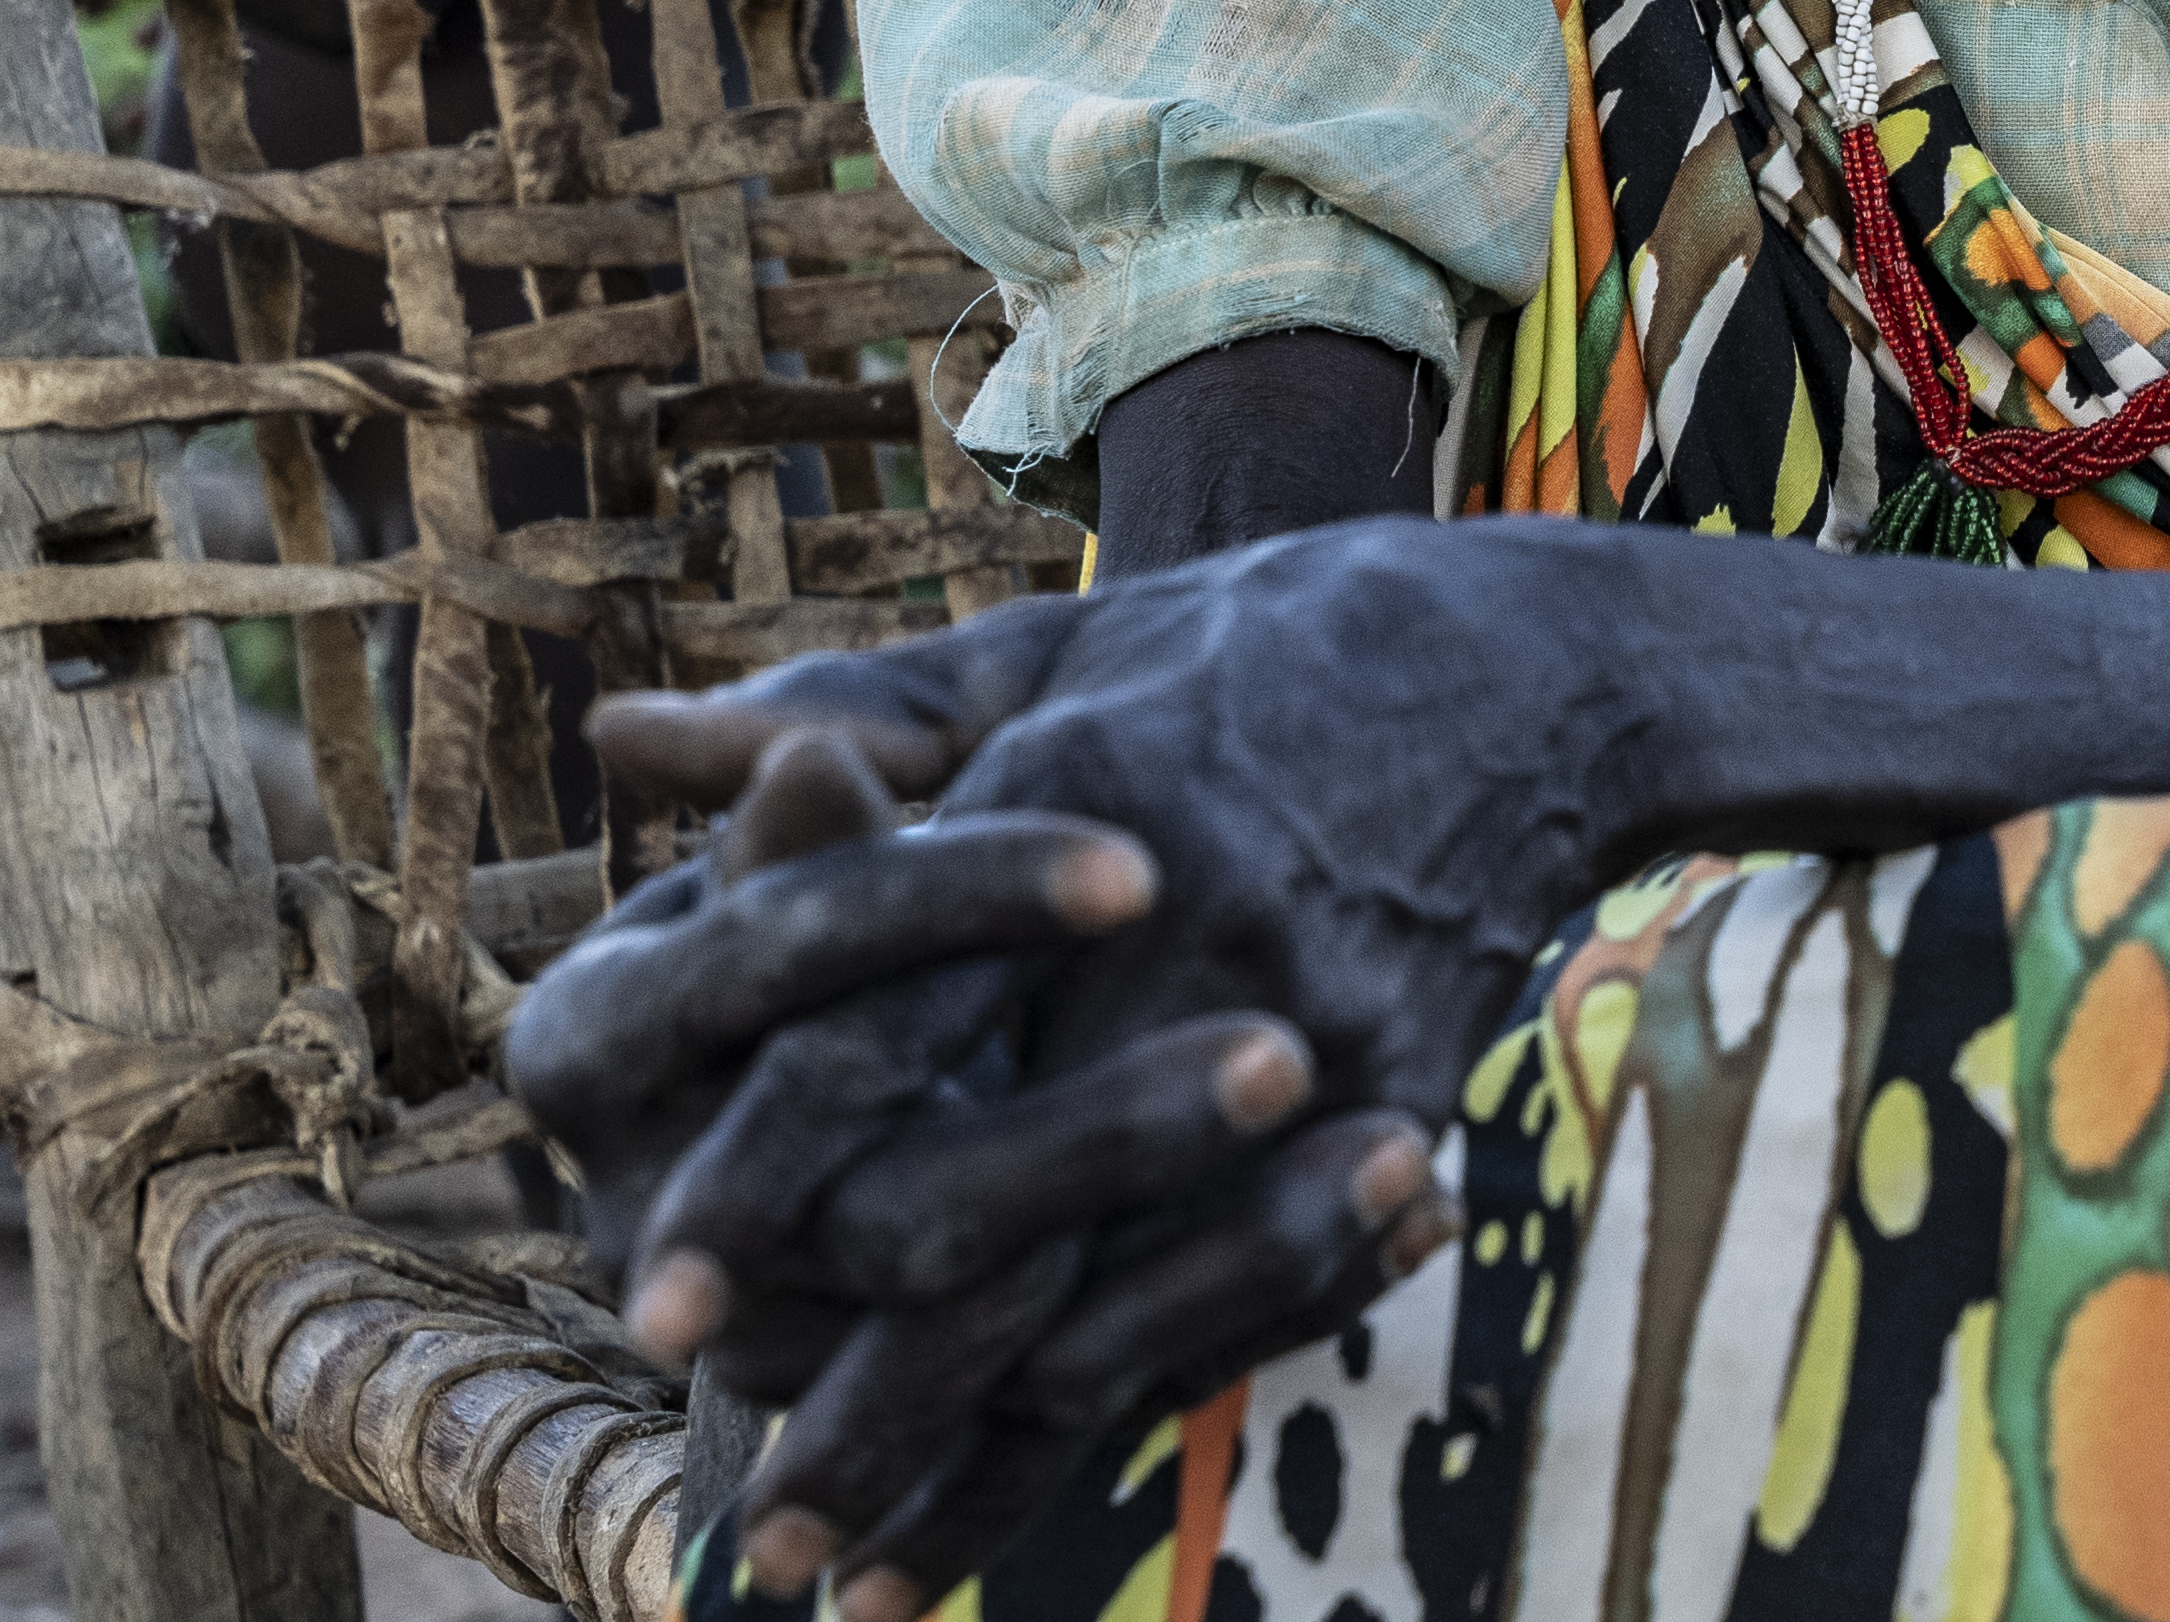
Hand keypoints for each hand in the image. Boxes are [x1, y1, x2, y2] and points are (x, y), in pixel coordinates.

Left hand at [511, 523, 1644, 1612]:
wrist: (1547, 669)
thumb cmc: (1266, 641)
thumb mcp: (1057, 645)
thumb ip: (852, 717)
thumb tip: (622, 741)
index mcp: (1078, 795)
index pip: (883, 1024)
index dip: (760, 1174)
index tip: (654, 1307)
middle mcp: (1190, 928)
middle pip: (993, 1211)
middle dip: (864, 1394)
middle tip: (755, 1531)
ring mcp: (1315, 1020)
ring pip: (1124, 1290)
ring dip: (978, 1460)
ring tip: (847, 1571)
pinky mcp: (1402, 1093)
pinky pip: (1252, 1288)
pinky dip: (1133, 1413)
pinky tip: (1025, 1508)